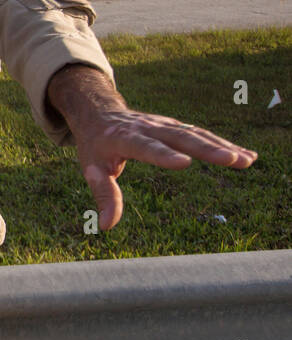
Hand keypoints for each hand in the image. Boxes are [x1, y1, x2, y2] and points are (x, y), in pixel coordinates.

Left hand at [74, 111, 256, 229]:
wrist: (100, 113)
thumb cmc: (95, 145)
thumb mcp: (91, 168)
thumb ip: (103, 195)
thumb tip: (106, 226)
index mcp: (124, 138)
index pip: (145, 147)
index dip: (163, 155)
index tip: (185, 163)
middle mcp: (147, 128)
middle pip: (179, 138)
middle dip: (207, 148)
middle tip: (232, 159)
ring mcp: (164, 125)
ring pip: (195, 134)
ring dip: (222, 146)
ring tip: (247, 161)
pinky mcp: (174, 127)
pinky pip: (201, 134)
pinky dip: (223, 143)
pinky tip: (247, 155)